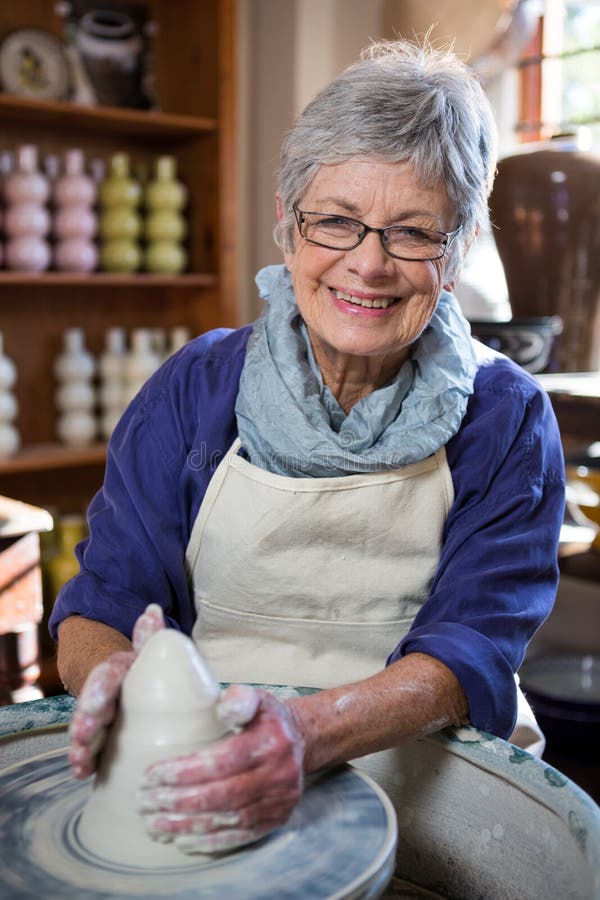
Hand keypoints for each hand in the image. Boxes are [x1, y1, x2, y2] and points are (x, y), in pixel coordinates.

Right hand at [68, 604, 164, 778]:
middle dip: (87, 722)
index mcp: (117, 671)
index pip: (106, 677)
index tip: (99, 704)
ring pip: (88, 729)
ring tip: (80, 760)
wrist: (126, 676)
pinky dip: (85, 761)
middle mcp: (106, 694)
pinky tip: (82, 773)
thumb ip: (149, 635)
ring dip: (82, 745)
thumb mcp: (146, 649)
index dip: (100, 690)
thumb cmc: (141, 666)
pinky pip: (91, 749)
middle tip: (84, 735)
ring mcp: (102, 717)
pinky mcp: (103, 737)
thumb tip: (153, 611)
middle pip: (93, 707)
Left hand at [139, 685, 304, 853]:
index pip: (221, 762)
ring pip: (228, 819)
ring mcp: (280, 800)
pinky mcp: (278, 819)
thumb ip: (239, 698)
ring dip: (187, 825)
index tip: (151, 776)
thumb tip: (223, 706)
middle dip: (178, 802)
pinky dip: (209, 841)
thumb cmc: (266, 718)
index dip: (184, 772)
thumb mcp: (256, 698)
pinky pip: (240, 836)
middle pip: (221, 795)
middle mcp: (279, 773)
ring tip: (154, 823)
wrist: (302, 739)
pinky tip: (182, 840)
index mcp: (270, 741)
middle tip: (145, 802)